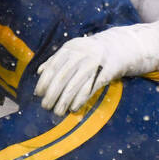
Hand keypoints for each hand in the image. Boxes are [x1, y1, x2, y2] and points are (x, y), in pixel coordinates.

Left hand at [36, 35, 158, 117]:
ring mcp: (94, 62)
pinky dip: (80, 99)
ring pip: (75, 85)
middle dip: (52, 94)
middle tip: (45, 106)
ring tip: (58, 112)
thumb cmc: (91, 52)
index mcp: (70, 48)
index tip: (38, 94)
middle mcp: (81, 54)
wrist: (120, 47)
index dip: (45, 81)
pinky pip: (90, 88)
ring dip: (64, 101)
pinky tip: (73, 108)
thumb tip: (39, 72)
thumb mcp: (74, 50)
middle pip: (62, 77)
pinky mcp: (105, 72)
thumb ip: (56, 59)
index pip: (53, 66)